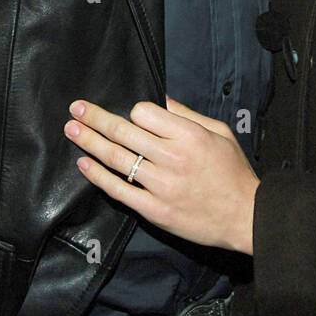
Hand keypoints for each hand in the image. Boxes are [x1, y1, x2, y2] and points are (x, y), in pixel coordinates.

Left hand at [65, 96, 258, 253]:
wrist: (244, 216)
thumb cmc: (233, 172)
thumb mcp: (219, 132)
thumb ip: (187, 115)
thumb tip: (159, 99)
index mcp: (189, 135)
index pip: (144, 113)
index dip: (134, 111)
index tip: (131, 115)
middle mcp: (172, 158)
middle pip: (124, 132)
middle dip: (96, 118)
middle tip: (76, 108)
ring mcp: (161, 186)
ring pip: (116, 159)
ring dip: (90, 142)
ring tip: (72, 130)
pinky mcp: (154, 210)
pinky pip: (119, 190)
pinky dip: (98, 176)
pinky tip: (84, 164)